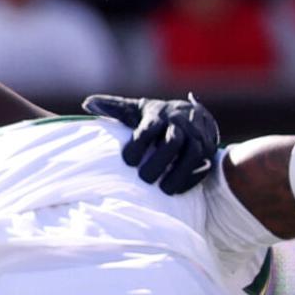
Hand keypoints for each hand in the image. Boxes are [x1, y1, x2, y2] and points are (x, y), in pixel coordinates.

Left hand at [83, 93, 220, 193]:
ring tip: (163, 189)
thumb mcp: (136, 110)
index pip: (149, 128)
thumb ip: (114, 108)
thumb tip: (86, 104)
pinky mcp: (207, 151)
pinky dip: (190, 179)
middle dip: (159, 161)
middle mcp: (179, 124)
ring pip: (191, 154)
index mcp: (158, 114)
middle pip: (172, 142)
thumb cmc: (157, 117)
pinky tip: (177, 190)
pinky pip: (202, 166)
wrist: (195, 115)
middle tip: (144, 178)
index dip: (139, 143)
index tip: (127, 161)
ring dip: (178, 173)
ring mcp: (196, 137)